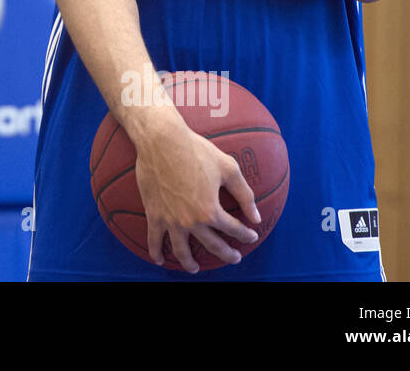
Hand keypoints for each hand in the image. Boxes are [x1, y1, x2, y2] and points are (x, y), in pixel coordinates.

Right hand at [132, 115, 261, 272]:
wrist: (161, 141)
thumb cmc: (196, 150)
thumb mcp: (228, 168)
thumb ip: (244, 195)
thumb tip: (256, 217)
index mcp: (211, 210)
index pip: (234, 229)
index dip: (246, 234)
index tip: (251, 235)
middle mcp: (192, 221)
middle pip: (212, 245)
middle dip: (227, 254)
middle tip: (234, 257)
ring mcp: (171, 220)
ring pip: (182, 250)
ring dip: (190, 263)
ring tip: (195, 268)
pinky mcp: (154, 215)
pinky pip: (153, 239)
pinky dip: (156, 252)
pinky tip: (160, 260)